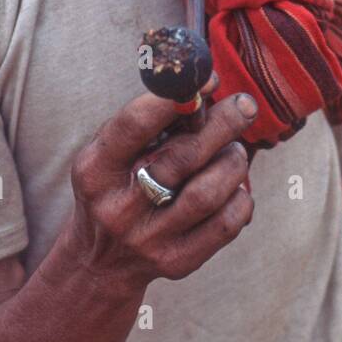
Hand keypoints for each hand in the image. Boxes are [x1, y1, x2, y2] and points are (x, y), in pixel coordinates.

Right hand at [68, 83, 257, 288]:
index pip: (134, 125)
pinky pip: (225, 225)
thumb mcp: (113, 153)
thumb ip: (151, 124)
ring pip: (208, 192)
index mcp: (95, 170)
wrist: (100, 262)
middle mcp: (118, 207)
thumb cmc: (116, 186)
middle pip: (182, 158)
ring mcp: (148, 239)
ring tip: (235, 150)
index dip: (174, 99)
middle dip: (222, 125)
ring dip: (232, 162)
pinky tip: (235, 186)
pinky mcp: (176, 262)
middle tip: (245, 106)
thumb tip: (203, 91)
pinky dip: (240, 198)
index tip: (208, 79)